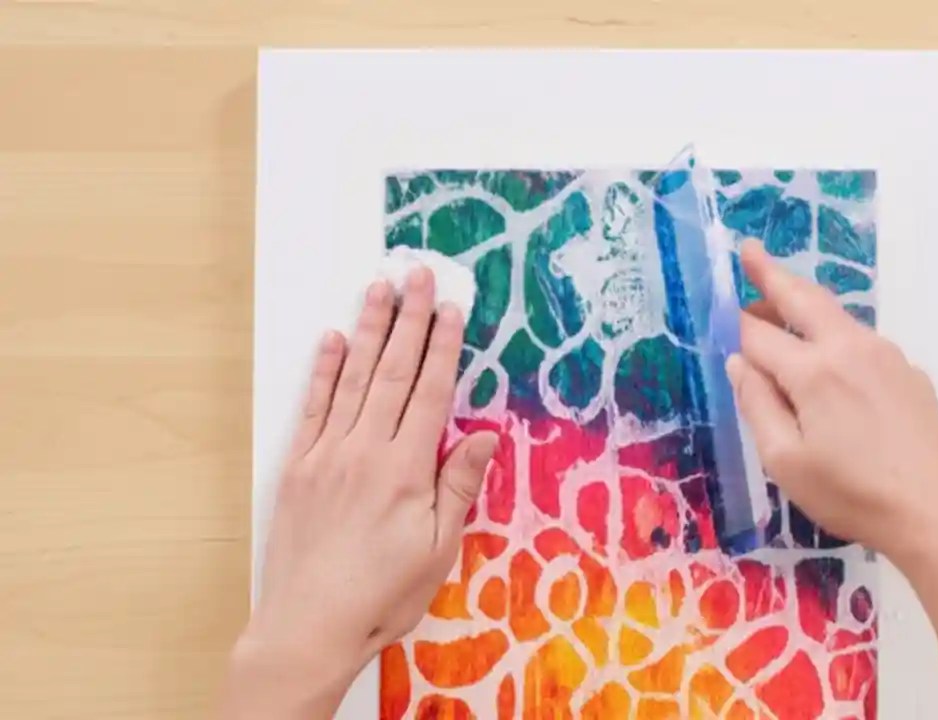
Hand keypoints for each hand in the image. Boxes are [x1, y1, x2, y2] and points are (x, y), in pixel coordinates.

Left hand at [224, 269, 496, 719]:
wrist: (308, 626)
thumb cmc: (383, 596)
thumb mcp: (438, 549)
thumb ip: (458, 487)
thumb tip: (484, 436)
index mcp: (405, 469)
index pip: (431, 392)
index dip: (445, 346)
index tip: (452, 307)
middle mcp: (365, 450)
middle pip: (393, 372)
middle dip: (409, 319)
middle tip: (417, 273)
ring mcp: (327, 454)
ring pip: (353, 378)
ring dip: (370, 330)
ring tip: (380, 288)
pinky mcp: (298, 467)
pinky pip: (313, 406)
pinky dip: (325, 370)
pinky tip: (334, 340)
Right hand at [727, 240, 937, 567]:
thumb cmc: (853, 495)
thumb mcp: (786, 462)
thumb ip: (758, 405)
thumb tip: (739, 362)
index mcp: (813, 370)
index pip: (758, 334)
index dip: (733, 325)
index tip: (716, 312)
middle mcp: (851, 348)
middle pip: (803, 298)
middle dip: (771, 274)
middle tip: (748, 251)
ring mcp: (888, 357)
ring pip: (836, 317)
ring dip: (803, 307)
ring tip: (778, 312)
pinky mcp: (911, 374)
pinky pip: (861, 343)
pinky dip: (833, 337)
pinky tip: (829, 366)